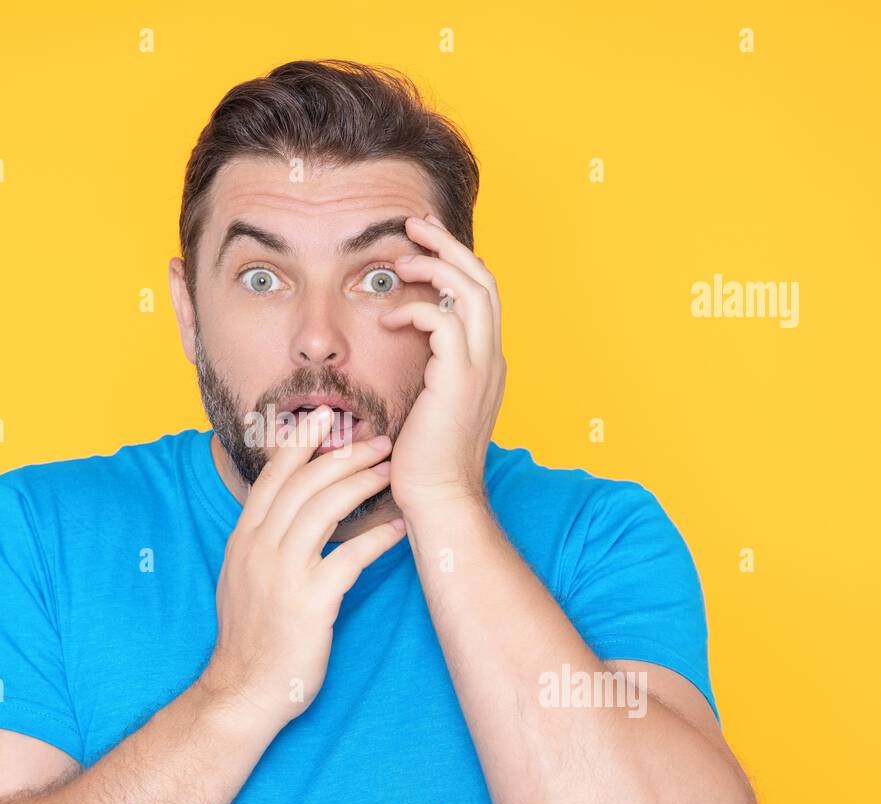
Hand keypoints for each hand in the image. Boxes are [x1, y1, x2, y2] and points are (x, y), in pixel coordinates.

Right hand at [199, 405, 406, 729]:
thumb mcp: (243, 579)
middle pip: (304, 484)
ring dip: (362, 483)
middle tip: (378, 440)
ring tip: (392, 470)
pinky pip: (349, 557)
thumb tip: (287, 511)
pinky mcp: (310, 603)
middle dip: (344, 455)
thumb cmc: (252, 638)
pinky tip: (399, 527)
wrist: (242, 691)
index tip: (325, 417)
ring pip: (325, 510)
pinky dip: (377, 538)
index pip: (272, 477)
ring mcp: (282, 574)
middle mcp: (259, 549)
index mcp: (244, 539)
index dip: (300, 443)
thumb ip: (262, 542)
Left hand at [379, 213, 505, 512]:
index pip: (483, 294)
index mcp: (487, 362)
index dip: (458, 261)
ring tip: (398, 263)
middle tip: (412, 225)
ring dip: (434, 267)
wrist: (439, 499)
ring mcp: (481, 369)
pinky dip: (416, 310)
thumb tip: (404, 345)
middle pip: (484, 279)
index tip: (423, 243)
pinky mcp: (460, 381)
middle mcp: (492, 359)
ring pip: (471, 291)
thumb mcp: (428, 404)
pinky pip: (445, 321)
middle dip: (448, 245)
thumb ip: (427, 370)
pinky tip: (388, 320)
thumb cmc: (425, 460)